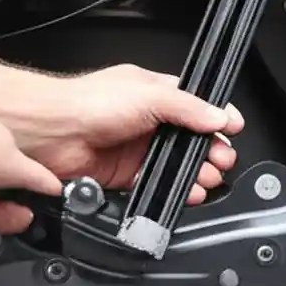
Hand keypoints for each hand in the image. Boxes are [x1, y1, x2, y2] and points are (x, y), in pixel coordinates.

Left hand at [15, 64, 244, 203]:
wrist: (52, 131)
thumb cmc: (89, 102)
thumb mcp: (149, 95)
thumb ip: (188, 107)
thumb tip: (219, 116)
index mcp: (154, 93)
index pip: (195, 104)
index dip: (216, 117)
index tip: (232, 129)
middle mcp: (146, 120)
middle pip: (190, 138)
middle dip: (210, 150)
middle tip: (222, 160)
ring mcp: (135, 147)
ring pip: (175, 163)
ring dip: (195, 171)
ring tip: (209, 178)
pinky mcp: (124, 173)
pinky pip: (155, 182)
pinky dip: (173, 189)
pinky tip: (187, 192)